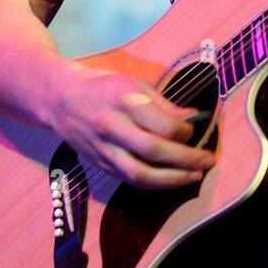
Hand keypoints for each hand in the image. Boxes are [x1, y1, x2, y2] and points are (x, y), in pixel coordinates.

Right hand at [47, 64, 214, 188]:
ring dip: (172, 180)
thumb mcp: (134, 84)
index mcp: (122, 100)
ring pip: (140, 174)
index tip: (195, 130)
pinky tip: (171, 180)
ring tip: (194, 177)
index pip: (162, 125)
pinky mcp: (100, 164)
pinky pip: (129, 180)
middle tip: (208, 161)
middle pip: (154, 152)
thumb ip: (164, 104)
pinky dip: (154, 183)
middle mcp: (111, 126)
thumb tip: (194, 119)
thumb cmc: (103, 87)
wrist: (59, 99)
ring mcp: (103, 149)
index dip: (186, 132)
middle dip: (186, 160)